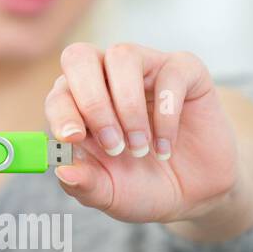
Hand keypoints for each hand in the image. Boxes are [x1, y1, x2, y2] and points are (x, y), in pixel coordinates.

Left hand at [44, 43, 238, 224]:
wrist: (193, 195)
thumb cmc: (143, 186)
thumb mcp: (109, 194)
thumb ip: (84, 184)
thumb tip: (61, 170)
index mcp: (81, 104)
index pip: (59, 89)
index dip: (60, 110)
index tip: (73, 139)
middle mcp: (108, 79)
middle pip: (81, 57)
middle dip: (92, 102)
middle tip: (112, 145)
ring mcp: (146, 69)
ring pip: (123, 56)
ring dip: (128, 107)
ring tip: (140, 147)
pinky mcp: (184, 71)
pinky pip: (170, 73)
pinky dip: (166, 115)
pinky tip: (165, 146)